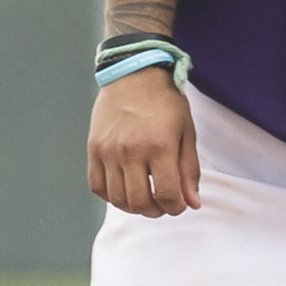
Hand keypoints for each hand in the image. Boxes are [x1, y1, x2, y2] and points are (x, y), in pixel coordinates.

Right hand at [86, 65, 200, 217]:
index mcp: (160, 147)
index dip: (176, 208)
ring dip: (133, 206)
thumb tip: (192, 202)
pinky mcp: (94, 148)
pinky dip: (110, 195)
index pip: (167, 196)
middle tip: (162, 204)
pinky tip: (123, 189)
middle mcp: (131, 151)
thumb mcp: (186, 133)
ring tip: (143, 198)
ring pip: (117, 198)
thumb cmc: (165, 102)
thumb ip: (189, 171)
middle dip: (155, 211)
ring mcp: (109, 151)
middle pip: (139, 202)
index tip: (179, 204)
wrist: (134, 74)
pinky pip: (97, 186)